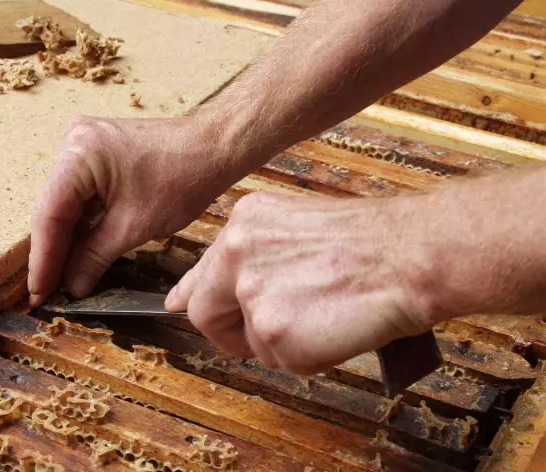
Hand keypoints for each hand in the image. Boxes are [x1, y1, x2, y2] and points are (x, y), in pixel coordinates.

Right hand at [28, 115, 231, 305]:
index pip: (49, 214)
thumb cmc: (184, 179)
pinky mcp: (97, 153)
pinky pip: (80, 193)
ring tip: (57, 279)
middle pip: (53, 207)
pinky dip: (80, 223)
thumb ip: (95, 256)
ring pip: (65, 202)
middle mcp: (74, 142)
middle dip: (52, 252)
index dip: (43, 258)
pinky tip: (76, 251)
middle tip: (45, 292)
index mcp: (80, 154)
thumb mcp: (135, 226)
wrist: (213, 149)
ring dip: (65, 239)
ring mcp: (84, 144)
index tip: (38, 292)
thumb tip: (72, 286)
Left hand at [165, 192, 439, 374]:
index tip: (178, 304)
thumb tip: (211, 289)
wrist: (409, 255)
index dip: (190, 294)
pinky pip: (280, 362)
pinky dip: (307, 357)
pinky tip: (332, 329)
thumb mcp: (296, 230)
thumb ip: (252, 258)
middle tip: (267, 333)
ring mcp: (251, 293)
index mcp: (244, 224)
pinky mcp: (273, 330)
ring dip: (282, 342)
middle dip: (231, 332)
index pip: (201, 271)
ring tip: (322, 317)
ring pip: (249, 342)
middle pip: (204, 313)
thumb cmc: (368, 243)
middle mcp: (237, 253)